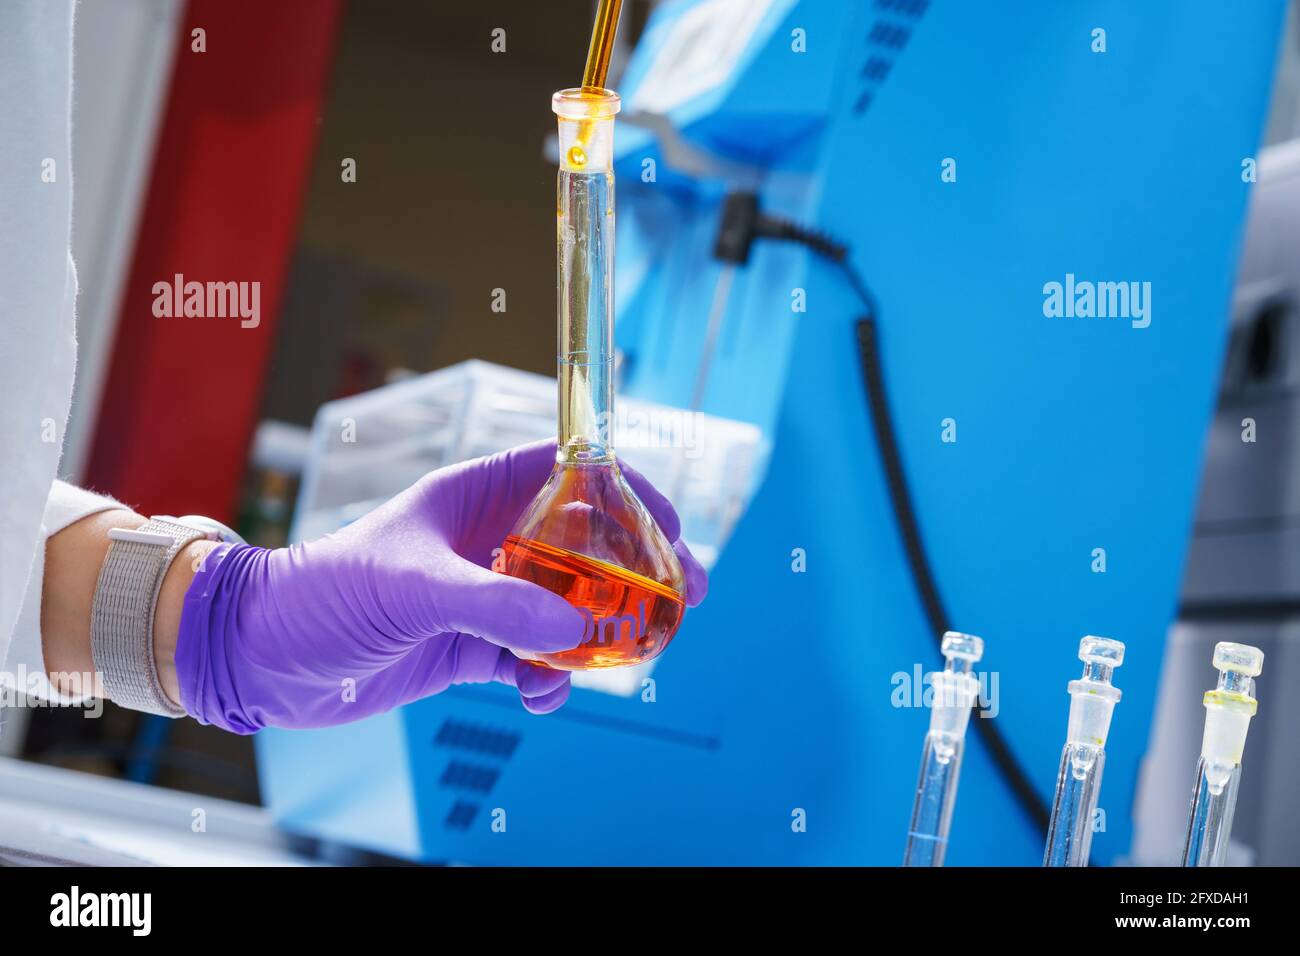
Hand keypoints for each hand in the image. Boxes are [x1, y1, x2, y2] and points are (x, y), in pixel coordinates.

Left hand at [175, 440, 706, 732]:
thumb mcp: (413, 587)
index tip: (670, 521)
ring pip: (566, 605)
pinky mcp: (471, 647)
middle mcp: (487, 540)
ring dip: (597, 633)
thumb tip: (569, 630)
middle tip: (682, 597)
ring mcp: (483, 595)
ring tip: (615, 661)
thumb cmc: (325, 592)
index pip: (567, 473)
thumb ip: (494, 603)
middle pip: (584, 544)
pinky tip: (540, 698)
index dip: (625, 489)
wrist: (264, 657)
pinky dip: (549, 680)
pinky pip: (533, 659)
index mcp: (476, 496)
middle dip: (633, 571)